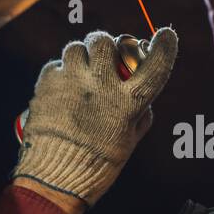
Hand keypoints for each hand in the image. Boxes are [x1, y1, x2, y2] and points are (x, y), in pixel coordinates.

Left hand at [12, 28, 177, 206]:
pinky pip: (56, 65)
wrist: (54, 177)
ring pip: (76, 47)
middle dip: (105, 45)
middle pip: (106, 42)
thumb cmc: (96, 165)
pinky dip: (60, 73)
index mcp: (127, 103)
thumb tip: (144, 100)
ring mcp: (72, 81)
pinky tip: (61, 91)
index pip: (154, 66)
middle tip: (103, 56)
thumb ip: (139, 115)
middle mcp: (101, 86)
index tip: (166, 35)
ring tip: (78, 75)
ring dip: (80, 57)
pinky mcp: (47, 83)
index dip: (164, 48)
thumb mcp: (127, 141)